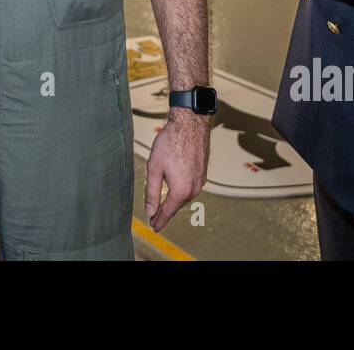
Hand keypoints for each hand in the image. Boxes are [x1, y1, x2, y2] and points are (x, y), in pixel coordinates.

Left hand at [144, 109, 210, 231]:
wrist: (190, 125)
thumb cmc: (170, 143)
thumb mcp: (154, 168)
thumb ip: (151, 192)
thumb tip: (150, 211)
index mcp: (180, 190)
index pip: (167, 212)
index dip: (159, 221)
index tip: (154, 227)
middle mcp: (193, 189)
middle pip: (176, 206)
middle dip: (166, 211)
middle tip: (154, 216)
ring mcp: (201, 182)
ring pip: (184, 197)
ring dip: (174, 201)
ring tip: (163, 205)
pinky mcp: (203, 174)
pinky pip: (191, 189)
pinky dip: (182, 192)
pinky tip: (175, 189)